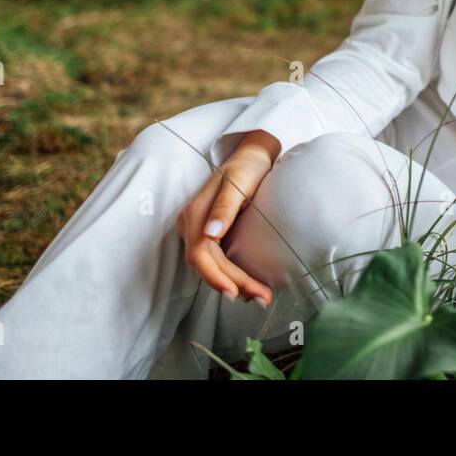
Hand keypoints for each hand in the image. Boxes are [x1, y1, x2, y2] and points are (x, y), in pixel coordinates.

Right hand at [175, 130, 280, 306]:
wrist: (251, 157)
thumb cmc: (247, 167)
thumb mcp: (239, 182)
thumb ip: (225, 207)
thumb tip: (211, 234)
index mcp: (195, 214)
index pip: (198, 254)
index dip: (214, 276)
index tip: (234, 292)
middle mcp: (192, 225)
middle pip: (207, 264)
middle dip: (233, 284)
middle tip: (263, 298)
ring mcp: (200, 231)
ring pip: (212, 266)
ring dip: (235, 283)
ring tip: (261, 296)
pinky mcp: (210, 235)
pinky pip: (217, 260)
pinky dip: (232, 275)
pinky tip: (250, 284)